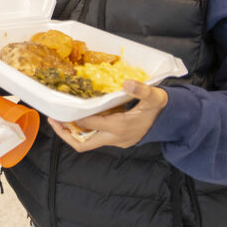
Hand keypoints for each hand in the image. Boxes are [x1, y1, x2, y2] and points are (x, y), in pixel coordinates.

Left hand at [48, 80, 167, 150]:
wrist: (173, 121)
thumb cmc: (161, 107)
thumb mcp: (153, 97)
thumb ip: (141, 90)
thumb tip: (126, 82)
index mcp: (119, 127)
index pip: (90, 124)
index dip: (74, 117)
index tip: (60, 109)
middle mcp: (115, 138)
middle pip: (83, 144)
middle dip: (65, 134)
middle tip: (52, 121)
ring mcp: (116, 142)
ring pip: (88, 143)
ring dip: (74, 133)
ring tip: (60, 119)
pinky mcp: (118, 140)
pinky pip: (96, 139)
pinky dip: (85, 131)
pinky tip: (79, 118)